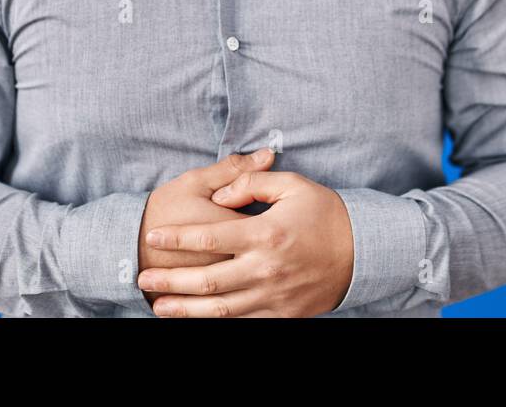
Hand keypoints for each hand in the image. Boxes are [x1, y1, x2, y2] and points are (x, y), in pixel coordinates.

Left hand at [137, 170, 353, 316]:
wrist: (364, 251)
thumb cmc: (325, 213)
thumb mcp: (293, 184)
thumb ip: (251, 182)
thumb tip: (219, 196)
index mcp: (265, 233)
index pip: (209, 237)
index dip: (177, 239)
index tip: (153, 237)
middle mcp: (266, 268)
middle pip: (206, 280)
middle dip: (170, 282)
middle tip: (141, 279)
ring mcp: (274, 295)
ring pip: (220, 309)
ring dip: (185, 310)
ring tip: (158, 307)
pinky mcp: (282, 314)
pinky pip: (243, 322)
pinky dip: (216, 323)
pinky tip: (196, 320)